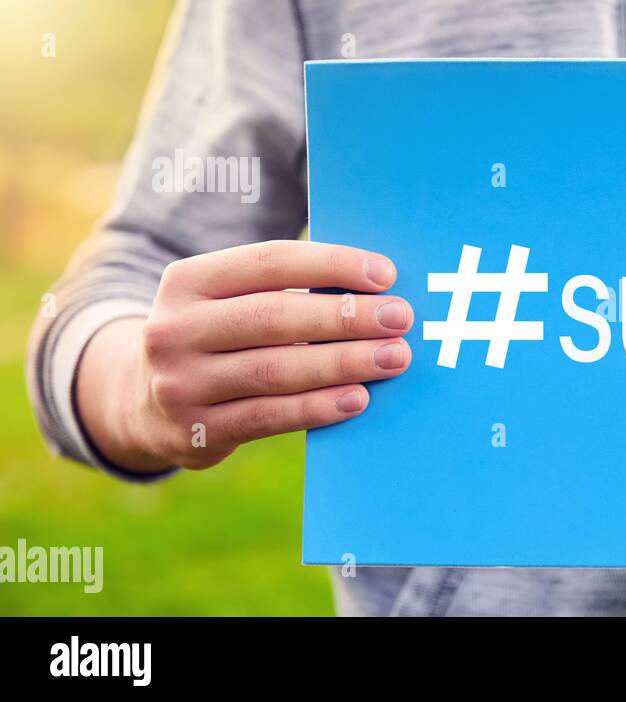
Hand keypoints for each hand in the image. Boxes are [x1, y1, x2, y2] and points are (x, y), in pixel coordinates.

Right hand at [76, 240, 412, 470]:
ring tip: (394, 358)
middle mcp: (173, 329)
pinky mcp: (195, 431)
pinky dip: (318, 407)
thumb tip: (375, 287)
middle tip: (400, 319)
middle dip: (345, 317)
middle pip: (274, 317)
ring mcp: (179, 383)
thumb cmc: (220, 338)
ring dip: (343, 363)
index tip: (386, 274)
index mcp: (187, 281)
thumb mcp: (228, 302)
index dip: (331, 265)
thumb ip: (285, 290)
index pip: (269, 262)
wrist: (143, 402)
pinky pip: (268, 416)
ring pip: (275, 370)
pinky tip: (359, 398)